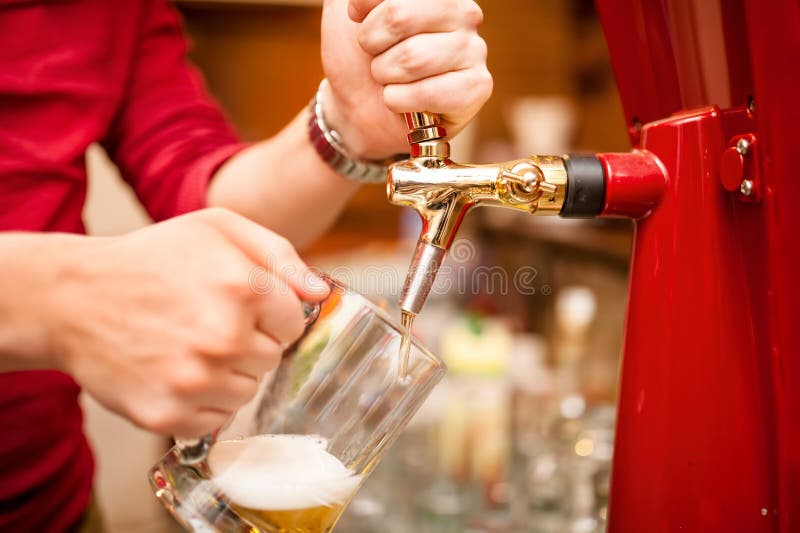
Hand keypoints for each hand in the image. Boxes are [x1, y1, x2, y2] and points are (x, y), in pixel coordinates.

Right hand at [49, 208, 328, 435]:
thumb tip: (321, 294)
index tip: (240, 305)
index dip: (269, 312)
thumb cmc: (152, 259)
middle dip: (249, 340)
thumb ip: (279, 255)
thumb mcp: (218, 229)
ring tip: (189, 345)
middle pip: (272, 357)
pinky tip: (175, 370)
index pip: (293, 321)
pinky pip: (216, 418)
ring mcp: (194, 381)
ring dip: (228, 372)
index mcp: (242, 287)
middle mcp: (223, 337)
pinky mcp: (167, 414)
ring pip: (248, 390)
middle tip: (207, 322)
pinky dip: (202, 400)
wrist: (71, 298)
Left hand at [320, 0, 491, 158]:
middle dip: (372, 46)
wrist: (357, 108)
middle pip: (398, 17)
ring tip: (392, 79)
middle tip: (377, 57)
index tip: (360, 23)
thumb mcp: (346, 11)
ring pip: (412, 58)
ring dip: (386, 76)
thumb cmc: (358, 57)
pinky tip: (404, 101)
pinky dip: (401, 101)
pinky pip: (428, 92)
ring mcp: (474, 49)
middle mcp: (463, 12)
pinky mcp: (478, 87)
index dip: (364, 14)